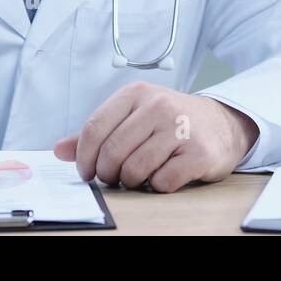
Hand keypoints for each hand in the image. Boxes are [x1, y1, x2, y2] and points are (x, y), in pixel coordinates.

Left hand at [53, 82, 258, 192]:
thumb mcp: (133, 117)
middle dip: (106, 173)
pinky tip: (163, 176)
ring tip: (138, 176)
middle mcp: (159, 106)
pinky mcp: (199, 153)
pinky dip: (157, 186)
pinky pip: (162, 181)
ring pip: (135, 169)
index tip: (86, 172)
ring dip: (131, 181)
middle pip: (112, 152)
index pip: (95, 128)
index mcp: (136, 93)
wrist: (221, 123)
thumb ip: (98, 133)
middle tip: (113, 178)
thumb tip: (59, 150)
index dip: (84, 156)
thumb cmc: (169, 122)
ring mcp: (180, 128)